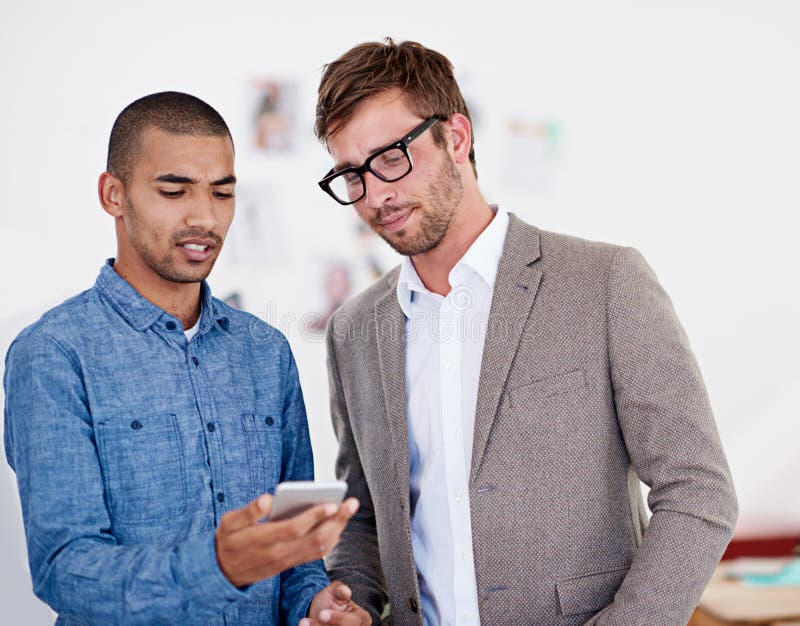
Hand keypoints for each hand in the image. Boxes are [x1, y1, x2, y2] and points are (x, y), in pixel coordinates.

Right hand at [215, 494, 358, 586]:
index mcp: (262, 540)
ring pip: (319, 549)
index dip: (315, 516)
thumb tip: (267, 498)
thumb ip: (247, 512)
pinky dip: (331, 539)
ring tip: (349, 510)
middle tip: (351, 503)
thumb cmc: (227, 541)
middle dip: (336, 521)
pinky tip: (338, 524)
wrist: (222, 573)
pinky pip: (315, 554)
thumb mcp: (228, 523)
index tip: (332, 503)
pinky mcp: (290, 564)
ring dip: (337, 529)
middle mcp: (278, 553)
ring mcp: (286, 561)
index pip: (294, 529)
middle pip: (314, 540)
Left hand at [300, 581, 371, 625]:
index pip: (353, 622)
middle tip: (307, 621)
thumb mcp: (334, 591)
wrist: (319, 612)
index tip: (322, 614)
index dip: (338, 618)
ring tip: (303, 622)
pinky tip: (305, 625)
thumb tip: (346, 592)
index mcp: (362, 618)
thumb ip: (340, 589)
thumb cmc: (330, 601)